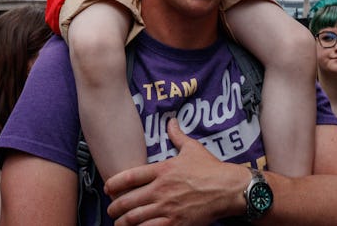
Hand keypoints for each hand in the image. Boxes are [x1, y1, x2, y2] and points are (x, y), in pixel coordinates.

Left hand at [104, 119, 240, 225]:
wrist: (228, 189)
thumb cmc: (211, 168)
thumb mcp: (192, 148)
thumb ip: (177, 136)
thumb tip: (171, 121)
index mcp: (162, 170)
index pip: (129, 177)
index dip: (114, 184)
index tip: (107, 188)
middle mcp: (161, 189)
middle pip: (127, 200)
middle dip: (114, 207)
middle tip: (111, 210)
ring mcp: (167, 208)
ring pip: (135, 218)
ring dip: (122, 222)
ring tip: (118, 224)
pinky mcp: (176, 223)